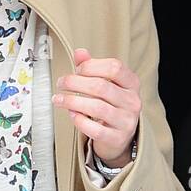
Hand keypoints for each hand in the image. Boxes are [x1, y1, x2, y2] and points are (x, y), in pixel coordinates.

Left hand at [53, 47, 140, 166]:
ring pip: (96, 107)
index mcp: (131, 83)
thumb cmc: (111, 106)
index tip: (77, 69)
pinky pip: (95, 129)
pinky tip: (72, 114)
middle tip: (61, 83)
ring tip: (59, 99)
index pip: (114, 67)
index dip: (92, 66)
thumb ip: (92, 67)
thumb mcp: (106, 84)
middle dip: (75, 83)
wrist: (120, 137)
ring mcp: (126, 121)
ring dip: (72, 101)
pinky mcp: (116, 138)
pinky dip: (79, 120)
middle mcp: (132, 101)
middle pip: (101, 86)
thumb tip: (80, 52)